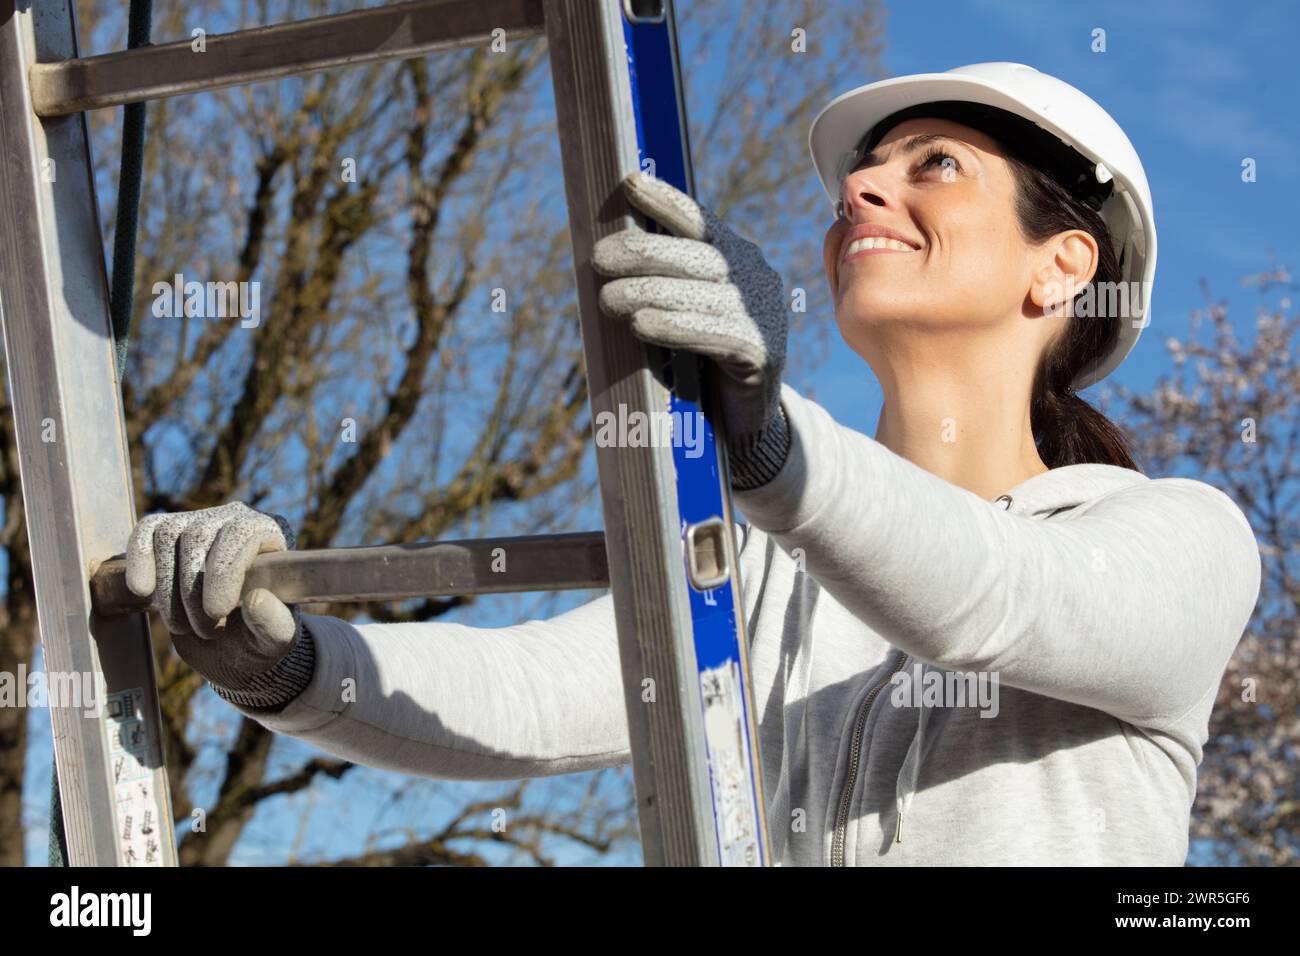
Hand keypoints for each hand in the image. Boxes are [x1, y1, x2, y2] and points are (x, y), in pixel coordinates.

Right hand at [126, 501, 309, 705]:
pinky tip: (142, 591)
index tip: (217, 612)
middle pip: (199, 535)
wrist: (232, 645)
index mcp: (272, 536)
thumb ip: (275, 625)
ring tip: (184, 626)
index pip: (240, 534)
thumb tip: (256, 599)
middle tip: (206, 630)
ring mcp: (201, 523)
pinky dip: (140, 560)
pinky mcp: (169, 535)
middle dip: (192, 590)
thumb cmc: (259, 637)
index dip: (224, 573)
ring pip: (169, 536)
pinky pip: (147, 532)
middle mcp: (237, 519)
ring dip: (167, 589)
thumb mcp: (275, 641)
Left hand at [591, 171, 788, 453]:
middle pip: (697, 255)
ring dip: (649, 292)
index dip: (666, 201)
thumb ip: (662, 281)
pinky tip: (641, 325)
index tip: (629, 184)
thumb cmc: (703, 358)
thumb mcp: (685, 309)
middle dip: (644, 251)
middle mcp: (755, 278)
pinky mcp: (762, 353)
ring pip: (702, 293)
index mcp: (737, 258)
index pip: (700, 222)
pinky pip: (714, 335)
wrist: (747, 419)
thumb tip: (603, 260)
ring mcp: (763, 315)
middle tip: (599, 258)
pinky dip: (674, 327)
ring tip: (607, 298)